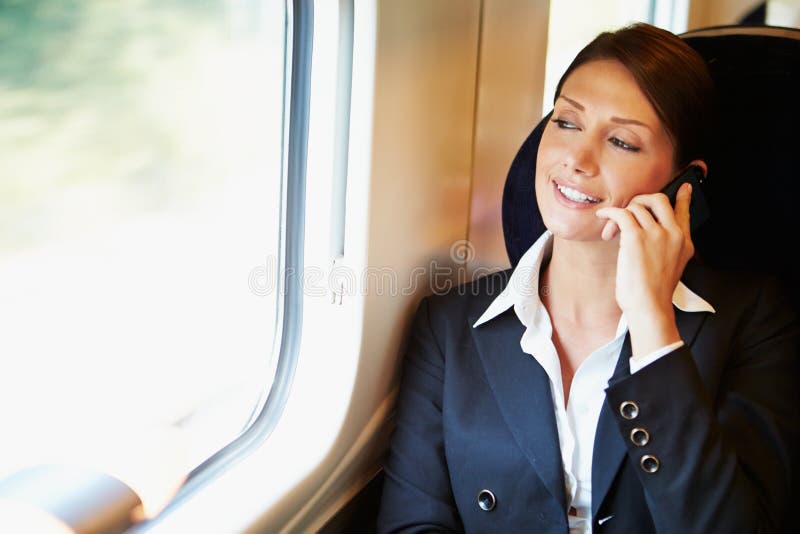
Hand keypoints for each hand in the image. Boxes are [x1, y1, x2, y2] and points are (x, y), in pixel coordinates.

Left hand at [595, 182, 694, 355]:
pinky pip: (621, 213)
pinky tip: (603, 217)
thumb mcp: (670, 268)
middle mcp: (673, 234)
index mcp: (684, 242)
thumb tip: (652, 237)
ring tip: (611, 231)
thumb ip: (667, 249)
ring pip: (636, 207)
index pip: (685, 212)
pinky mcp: (637, 237)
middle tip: (628, 209)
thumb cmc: (653, 293)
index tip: (683, 187)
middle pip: (659, 199)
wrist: (649, 306)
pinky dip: (609, 213)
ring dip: (619, 215)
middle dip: (640, 200)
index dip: (683, 197)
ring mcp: (656, 234)